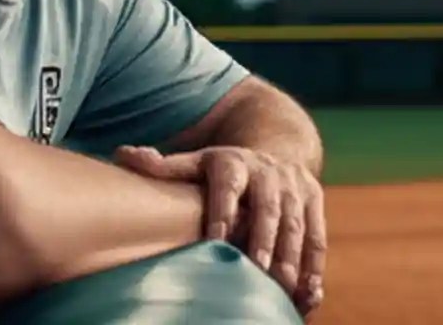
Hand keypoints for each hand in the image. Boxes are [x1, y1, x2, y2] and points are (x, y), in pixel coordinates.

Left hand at [114, 145, 326, 315]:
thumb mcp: (197, 161)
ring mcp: (295, 188)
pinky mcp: (315, 202)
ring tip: (282, 289)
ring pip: (296, 225)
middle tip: (258, 270)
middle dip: (264, 239)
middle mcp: (269, 173)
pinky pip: (317, 236)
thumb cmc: (225, 168)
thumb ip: (164, 166)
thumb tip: (124, 154)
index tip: (216, 240)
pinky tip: (309, 294)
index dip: (224, 212)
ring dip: (292, 258)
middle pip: (268, 208)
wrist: (277, 148)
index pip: (229, 186)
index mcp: (235, 162)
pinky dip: (314, 267)